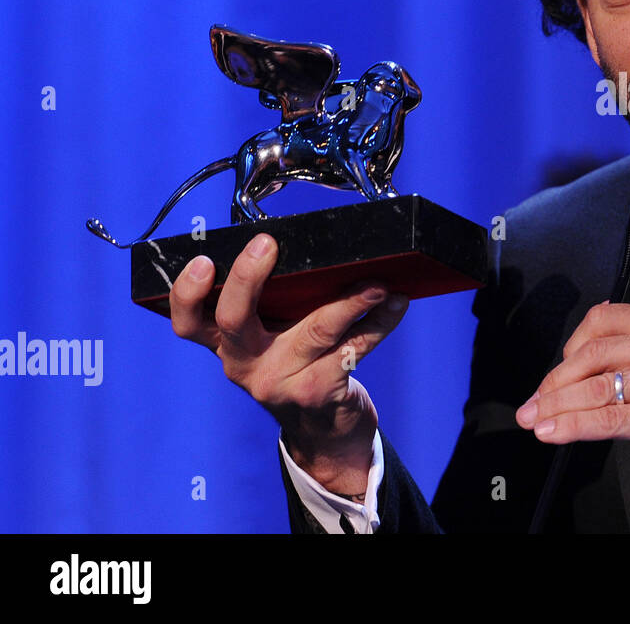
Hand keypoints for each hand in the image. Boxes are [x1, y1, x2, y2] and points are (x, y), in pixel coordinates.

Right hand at [168, 233, 408, 495]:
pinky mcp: (318, 392)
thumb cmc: (299, 365)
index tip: (204, 261)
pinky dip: (380, 322)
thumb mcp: (272, 339)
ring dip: (349, 301)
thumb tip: (311, 246)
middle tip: (267, 244)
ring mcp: (280, 381)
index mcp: (226, 344)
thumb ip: (275, 303)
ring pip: (314, 330)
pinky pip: (353, 348)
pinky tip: (396, 303)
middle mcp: (245, 363)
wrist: (324, 430)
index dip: (187, 293)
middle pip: (233, 320)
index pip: (189, 321)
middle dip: (248, 277)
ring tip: (375, 282)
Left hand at [514, 301, 629, 503]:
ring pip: (599, 387)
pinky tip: (553, 432)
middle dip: (555, 382)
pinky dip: (574, 426)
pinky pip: (612, 418)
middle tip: (532, 405)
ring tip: (534, 420)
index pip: (604, 321)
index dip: (569, 349)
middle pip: (595, 354)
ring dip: (556, 406)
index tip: (552, 377)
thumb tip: (575, 362)